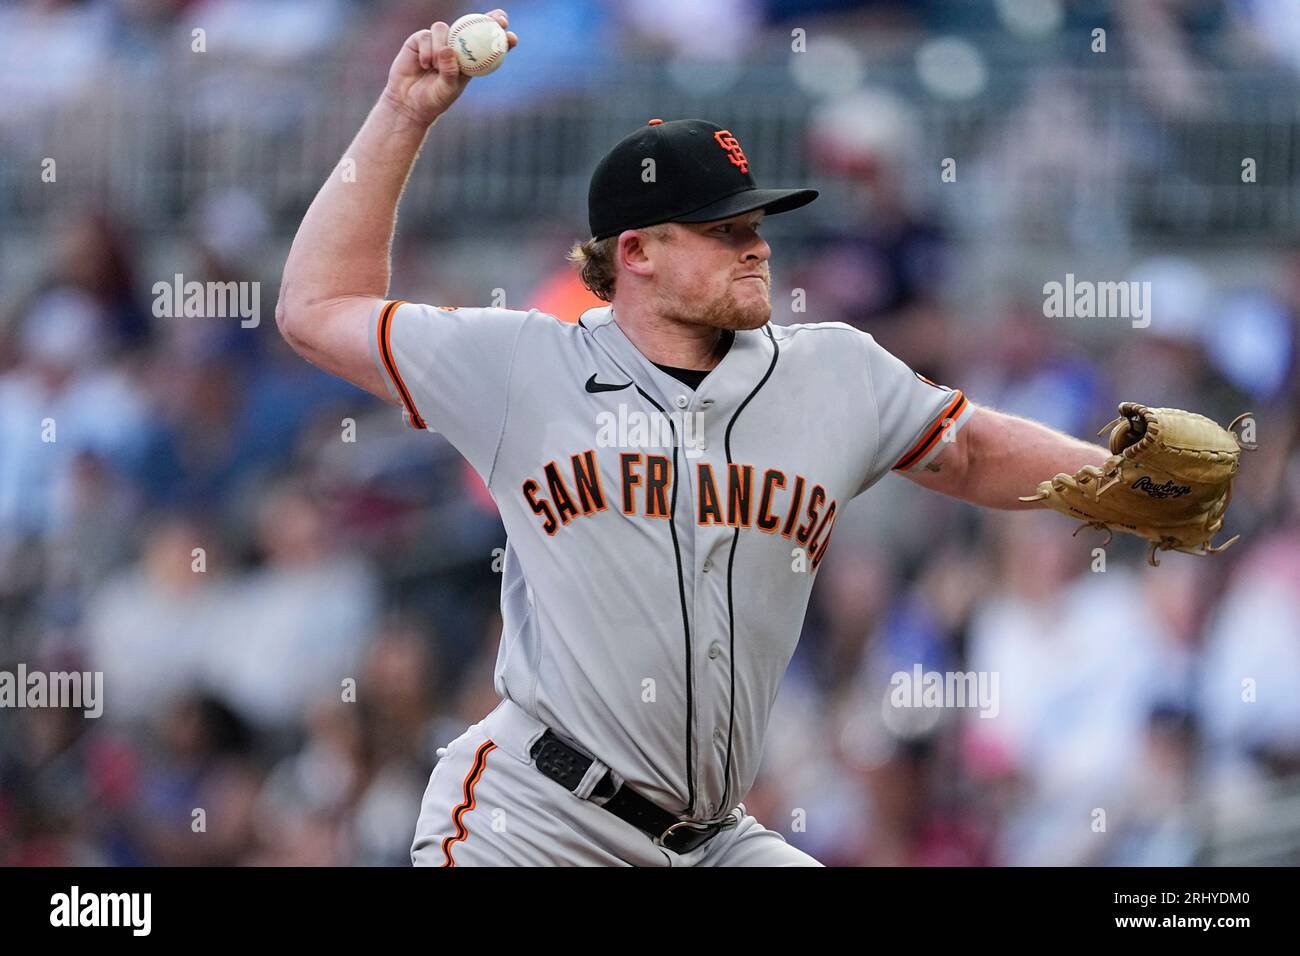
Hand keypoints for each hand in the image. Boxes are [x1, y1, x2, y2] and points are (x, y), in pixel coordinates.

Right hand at [383, 10, 517, 126]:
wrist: (407, 102)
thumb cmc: (432, 101)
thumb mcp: (446, 90)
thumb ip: (449, 72)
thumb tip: (449, 49)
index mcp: (469, 61)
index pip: (487, 46)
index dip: (500, 38)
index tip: (511, 37)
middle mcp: (455, 48)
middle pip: (473, 25)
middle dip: (489, 18)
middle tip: (498, 19)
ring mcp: (438, 42)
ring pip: (444, 28)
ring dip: (441, 46)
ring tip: (435, 67)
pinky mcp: (420, 40)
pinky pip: (426, 35)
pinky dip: (426, 50)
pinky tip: (425, 64)